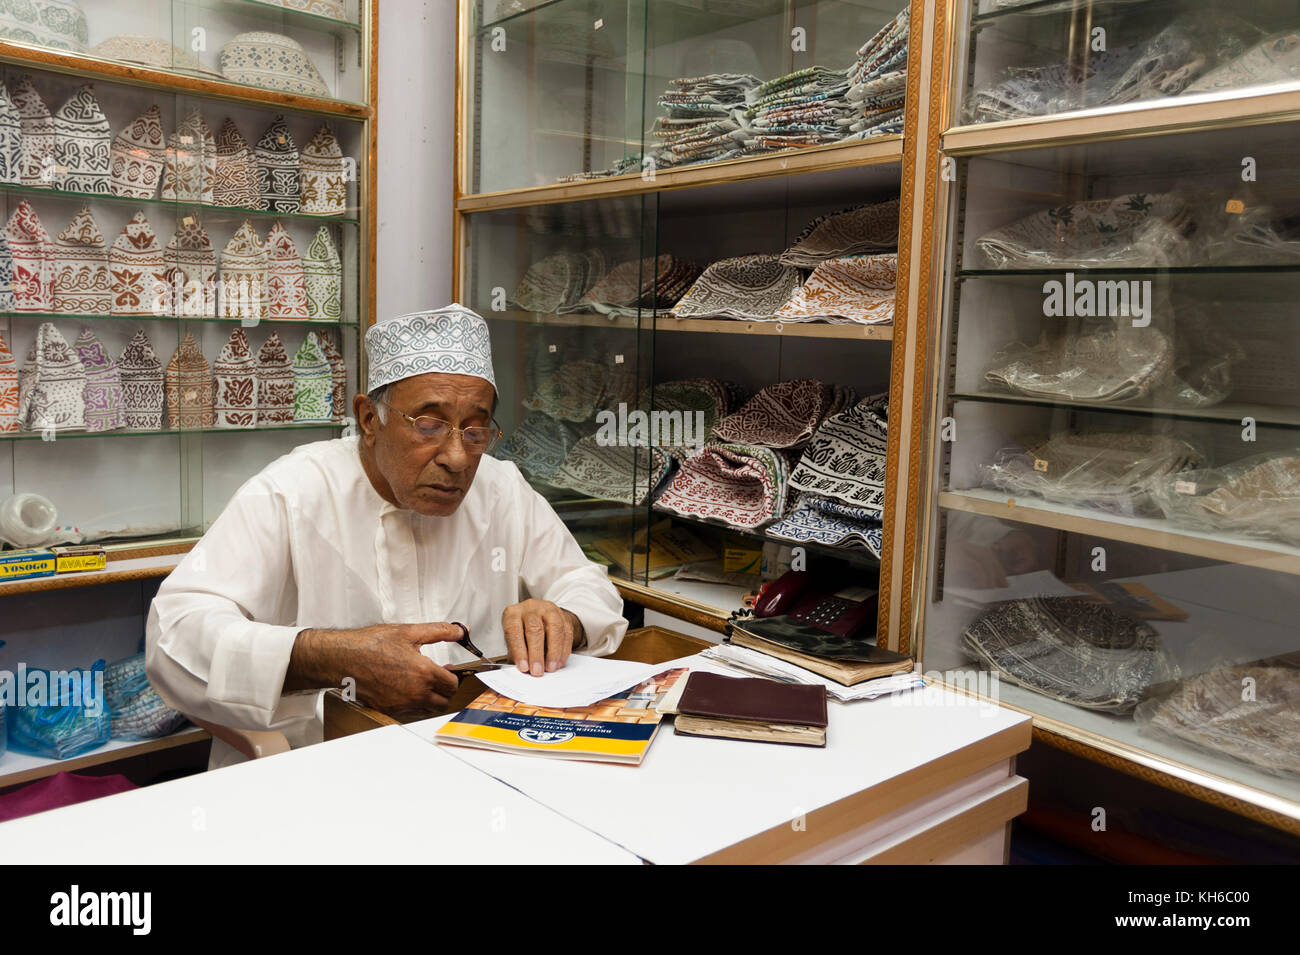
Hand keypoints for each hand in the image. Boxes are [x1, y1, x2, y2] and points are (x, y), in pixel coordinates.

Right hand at [288, 623, 462, 715]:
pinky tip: (404, 686)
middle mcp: (415, 693)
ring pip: (426, 708)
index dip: (452, 676)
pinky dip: (411, 702)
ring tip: (419, 680)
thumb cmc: (371, 644)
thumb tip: (460, 631)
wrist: (342, 658)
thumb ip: (440, 631)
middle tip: (437, 676)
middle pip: (443, 701)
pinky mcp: (388, 710)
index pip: (452, 685)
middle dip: (443, 689)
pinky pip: (409, 712)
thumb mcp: (410, 631)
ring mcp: (401, 705)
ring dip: (428, 697)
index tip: (447, 670)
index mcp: (424, 674)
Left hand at [502, 600, 584, 676]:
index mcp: (513, 614)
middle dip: (536, 654)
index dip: (518, 650)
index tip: (523, 667)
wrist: (541, 617)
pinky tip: (558, 662)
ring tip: (550, 668)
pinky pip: (566, 633)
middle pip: (534, 629)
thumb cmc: (523, 631)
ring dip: (553, 652)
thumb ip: (516, 655)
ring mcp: (548, 610)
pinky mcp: (563, 616)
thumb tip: (522, 670)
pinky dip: (563, 651)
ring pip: (554, 629)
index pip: (514, 630)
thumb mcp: (513, 641)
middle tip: (537, 671)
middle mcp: (530, 608)